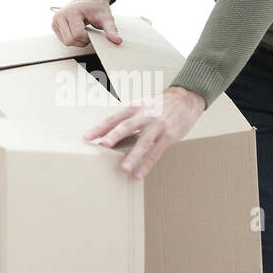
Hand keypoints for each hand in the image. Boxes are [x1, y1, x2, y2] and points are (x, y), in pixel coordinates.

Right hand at [52, 0, 122, 46]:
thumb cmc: (96, 7)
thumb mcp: (106, 18)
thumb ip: (111, 29)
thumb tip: (117, 40)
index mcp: (71, 12)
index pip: (78, 35)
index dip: (88, 37)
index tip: (92, 31)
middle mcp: (60, 15)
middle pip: (70, 41)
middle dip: (82, 41)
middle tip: (88, 32)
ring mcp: (55, 20)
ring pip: (66, 42)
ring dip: (77, 41)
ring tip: (83, 30)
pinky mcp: (54, 25)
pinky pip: (62, 40)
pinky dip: (72, 39)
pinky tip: (77, 30)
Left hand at [82, 86, 205, 179]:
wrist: (186, 98)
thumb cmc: (160, 104)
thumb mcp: (142, 105)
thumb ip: (126, 118)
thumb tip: (105, 133)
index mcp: (135, 107)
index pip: (114, 117)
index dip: (100, 127)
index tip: (86, 137)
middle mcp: (145, 115)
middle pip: (127, 125)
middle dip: (115, 134)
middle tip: (103, 144)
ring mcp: (158, 125)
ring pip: (144, 141)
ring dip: (133, 155)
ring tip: (124, 168)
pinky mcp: (169, 136)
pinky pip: (157, 152)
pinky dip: (147, 164)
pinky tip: (139, 174)